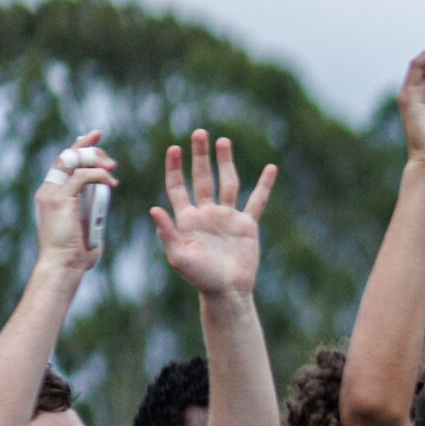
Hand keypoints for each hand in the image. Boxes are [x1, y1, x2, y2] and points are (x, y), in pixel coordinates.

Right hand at [32, 132, 116, 276]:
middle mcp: (49, 190)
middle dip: (89, 148)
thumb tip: (102, 199)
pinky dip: (98, 176)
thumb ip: (91, 207)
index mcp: (54, 195)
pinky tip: (111, 182)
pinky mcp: (59, 199)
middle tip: (110, 159)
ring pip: (73, 162)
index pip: (65, 164)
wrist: (64, 265)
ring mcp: (52, 194)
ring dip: (95, 160)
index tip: (95, 138)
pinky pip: (81, 177)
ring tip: (112, 169)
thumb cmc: (77, 253)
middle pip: (67, 157)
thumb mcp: (87, 224)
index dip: (80, 148)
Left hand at [151, 130, 276, 299]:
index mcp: (187, 219)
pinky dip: (264, 185)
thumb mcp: (178, 256)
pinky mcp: (247, 225)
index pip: (178, 186)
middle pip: (203, 177)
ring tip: (224, 141)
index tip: (174, 148)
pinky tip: (270, 168)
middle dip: (200, 155)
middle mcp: (206, 213)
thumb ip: (167, 232)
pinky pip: (257, 201)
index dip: (175, 167)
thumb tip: (154, 209)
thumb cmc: (199, 278)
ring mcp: (227, 217)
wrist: (227, 291)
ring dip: (225, 162)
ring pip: (227, 183)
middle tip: (199, 133)